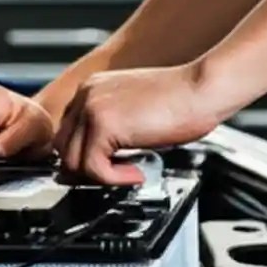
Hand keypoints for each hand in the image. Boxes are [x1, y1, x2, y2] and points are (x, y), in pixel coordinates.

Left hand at [55, 64, 221, 183]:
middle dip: (87, 169)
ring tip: (129, 172)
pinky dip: (113, 178)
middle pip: (63, 147)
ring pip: (72, 161)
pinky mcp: (103, 124)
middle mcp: (86, 95)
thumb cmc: (182, 100)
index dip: (85, 155)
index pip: (68, 133)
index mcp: (91, 89)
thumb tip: (93, 160)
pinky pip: (93, 167)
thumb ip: (110, 128)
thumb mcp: (134, 111)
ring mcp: (91, 107)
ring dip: (100, 175)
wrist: (203, 88)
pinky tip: (136, 172)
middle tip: (116, 175)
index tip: (108, 167)